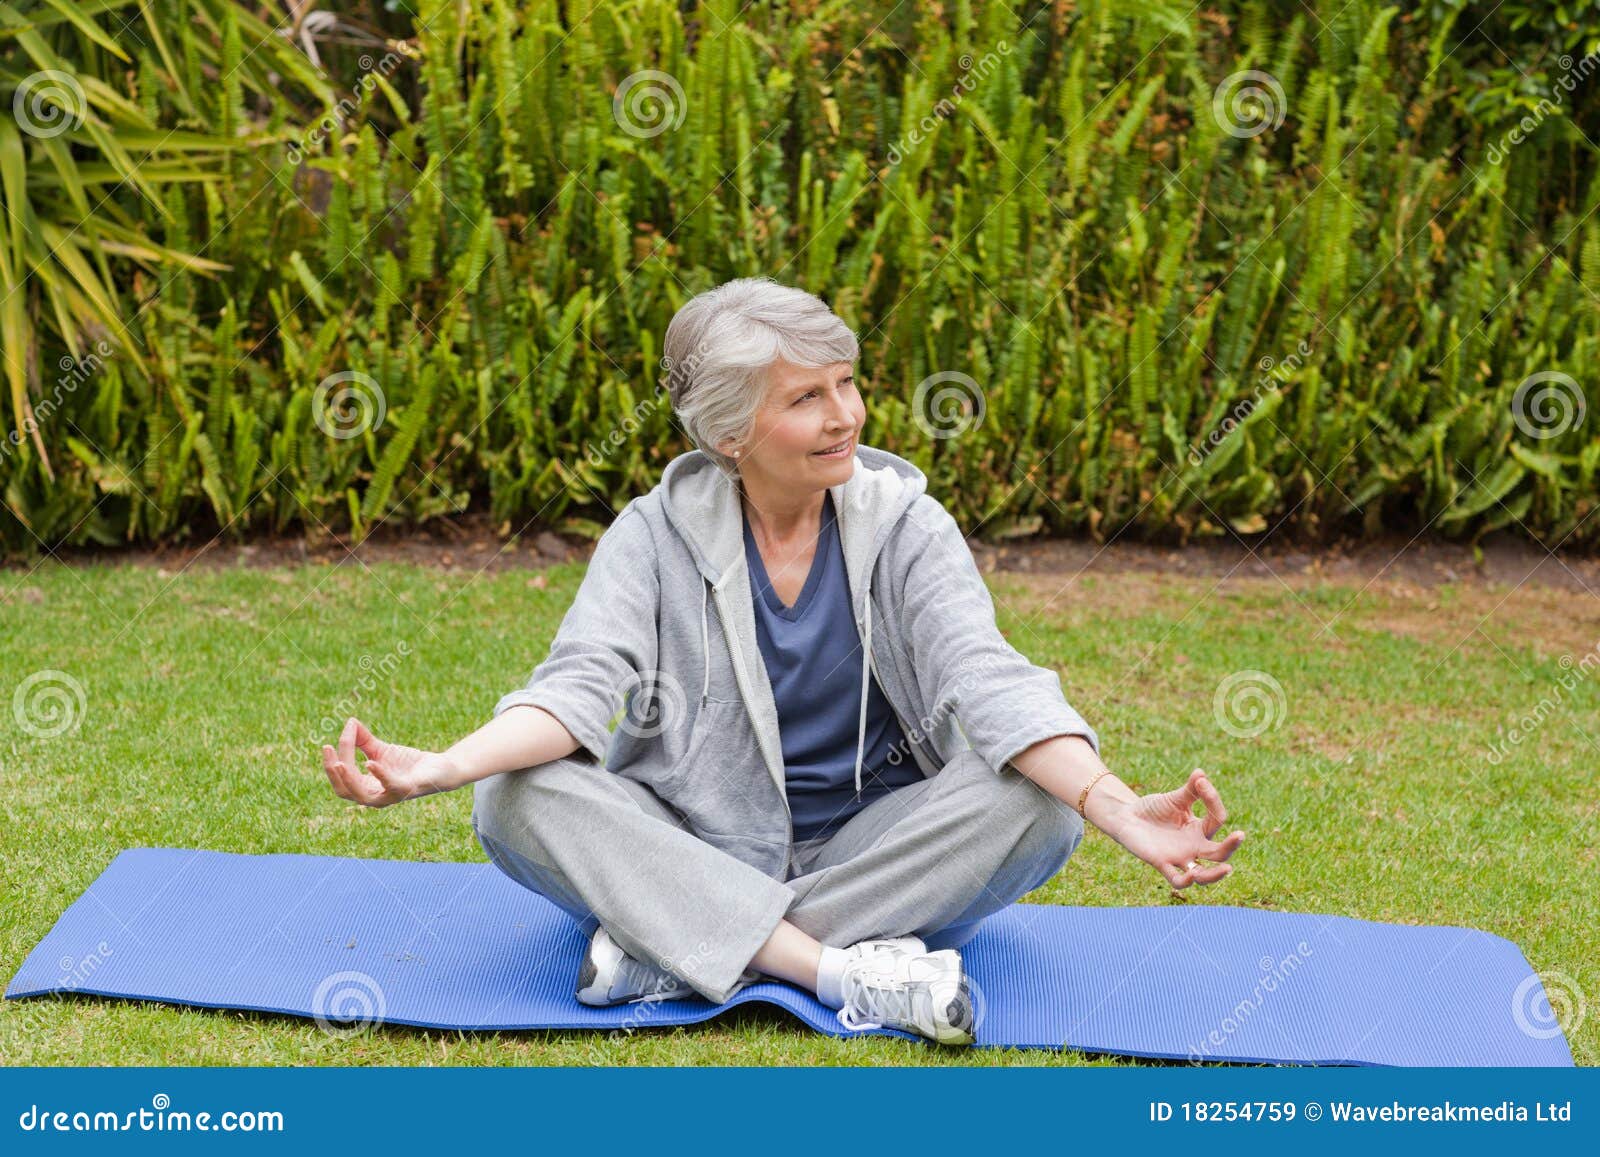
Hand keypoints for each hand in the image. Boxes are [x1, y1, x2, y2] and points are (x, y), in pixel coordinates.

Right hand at [321, 717, 461, 807]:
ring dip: (349, 780)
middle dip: (333, 772)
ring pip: (362, 796)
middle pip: (345, 790)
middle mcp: (375, 797)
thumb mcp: (381, 750)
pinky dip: (380, 775)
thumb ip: (363, 740)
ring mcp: (390, 797)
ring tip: (341, 763)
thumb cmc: (407, 763)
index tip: (337, 736)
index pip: (343, 775)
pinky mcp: (407, 790)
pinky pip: (391, 786)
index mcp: (365, 788)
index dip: (336, 756)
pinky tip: (371, 763)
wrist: (439, 768)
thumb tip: (349, 722)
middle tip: (328, 749)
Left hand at [1104, 768, 1245, 888]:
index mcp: (1201, 830)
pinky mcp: (1162, 863)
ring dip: (1215, 875)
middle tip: (1240, 835)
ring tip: (1227, 868)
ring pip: (1204, 876)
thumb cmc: (1154, 809)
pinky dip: (1186, 880)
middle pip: (1220, 853)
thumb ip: (1190, 789)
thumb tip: (1201, 773)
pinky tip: (1192, 873)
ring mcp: (1180, 858)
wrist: (1127, 817)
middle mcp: (1195, 847)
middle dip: (1232, 846)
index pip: (1218, 819)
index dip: (1213, 799)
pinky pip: (1177, 880)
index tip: (1200, 781)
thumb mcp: (1174, 798)